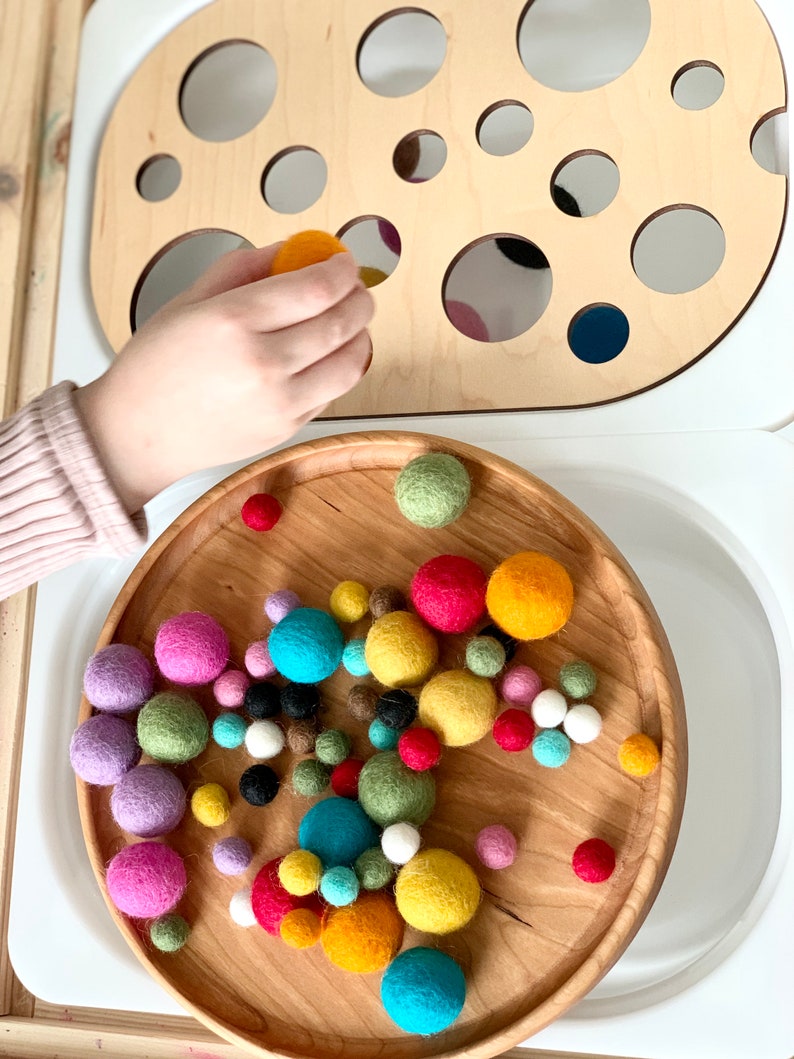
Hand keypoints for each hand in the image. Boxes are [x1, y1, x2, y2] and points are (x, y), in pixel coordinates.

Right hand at [75, 243, 373, 511]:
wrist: (140, 434)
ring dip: (360, 337)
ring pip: (350, 364)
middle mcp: (263, 363)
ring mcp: (280, 402)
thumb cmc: (157, 366)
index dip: (342, 270)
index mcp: (234, 321)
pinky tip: (327, 356)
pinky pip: (333, 393)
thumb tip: (294, 250)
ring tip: (350, 323)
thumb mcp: (190, 299)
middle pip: (341, 323)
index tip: (344, 263)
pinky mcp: (287, 428)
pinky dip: (340, 369)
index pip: (316, 288)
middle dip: (358, 299)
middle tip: (355, 289)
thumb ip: (245, 268)